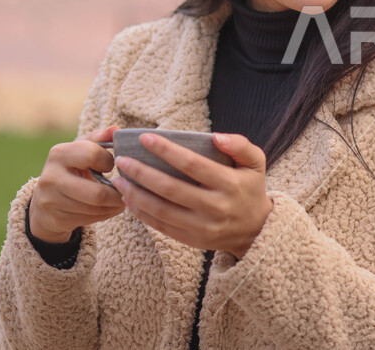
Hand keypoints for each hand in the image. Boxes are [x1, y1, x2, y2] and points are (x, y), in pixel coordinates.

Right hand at [30, 126, 125, 242]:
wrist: (45, 201)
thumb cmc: (72, 169)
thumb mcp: (81, 150)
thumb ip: (99, 139)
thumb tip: (116, 129)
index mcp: (59, 153)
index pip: (91, 155)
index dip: (109, 161)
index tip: (113, 165)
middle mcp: (50, 177)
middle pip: (96, 193)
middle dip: (118, 193)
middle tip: (127, 189)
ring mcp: (50, 200)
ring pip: (95, 208)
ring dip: (115, 205)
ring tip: (123, 198)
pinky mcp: (55, 218)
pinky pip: (89, 219)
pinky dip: (106, 214)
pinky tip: (111, 208)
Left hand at [114, 132, 272, 258]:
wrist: (255, 230)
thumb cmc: (250, 189)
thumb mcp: (256, 163)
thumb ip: (240, 145)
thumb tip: (215, 136)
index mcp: (230, 184)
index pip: (192, 164)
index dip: (167, 150)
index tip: (145, 138)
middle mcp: (215, 207)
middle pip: (170, 188)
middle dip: (142, 172)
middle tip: (122, 160)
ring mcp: (202, 226)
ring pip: (161, 209)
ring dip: (135, 194)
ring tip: (118, 180)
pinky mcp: (192, 239)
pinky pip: (161, 226)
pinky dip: (141, 213)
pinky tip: (128, 200)